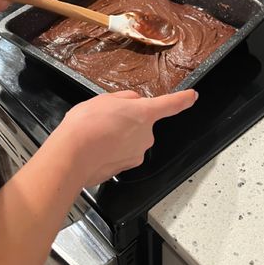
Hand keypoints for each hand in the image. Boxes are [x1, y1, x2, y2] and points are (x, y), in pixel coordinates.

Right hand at [50, 89, 197, 186]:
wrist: (72, 157)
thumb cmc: (85, 126)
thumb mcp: (104, 99)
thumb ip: (124, 99)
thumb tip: (132, 103)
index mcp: (143, 114)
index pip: (170, 104)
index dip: (182, 99)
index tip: (192, 96)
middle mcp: (145, 135)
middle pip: (140, 123)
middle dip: (126, 120)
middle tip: (103, 118)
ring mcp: (136, 154)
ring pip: (130, 139)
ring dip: (116, 135)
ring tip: (95, 134)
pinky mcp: (125, 168)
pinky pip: (121, 153)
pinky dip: (110, 150)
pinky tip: (95, 147)